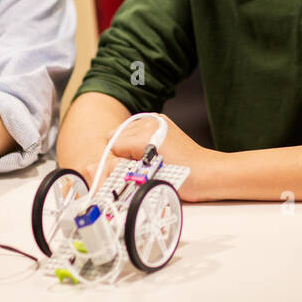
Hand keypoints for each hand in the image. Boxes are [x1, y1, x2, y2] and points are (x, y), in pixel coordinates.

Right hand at [104, 113, 222, 202]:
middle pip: (116, 137)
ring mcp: (156, 121)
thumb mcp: (148, 179)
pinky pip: (137, 130)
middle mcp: (150, 123)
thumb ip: (120, 171)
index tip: (124, 175)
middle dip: (120, 155)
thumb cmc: (184, 179)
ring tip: (144, 163)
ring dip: (128, 148)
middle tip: (135, 171)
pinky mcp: (162, 123)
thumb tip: (92, 168)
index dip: (116, 164)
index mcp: (145, 135)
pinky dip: (138, 143)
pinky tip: (148, 155)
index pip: (112, 147)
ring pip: (125, 133)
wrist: (209, 174)